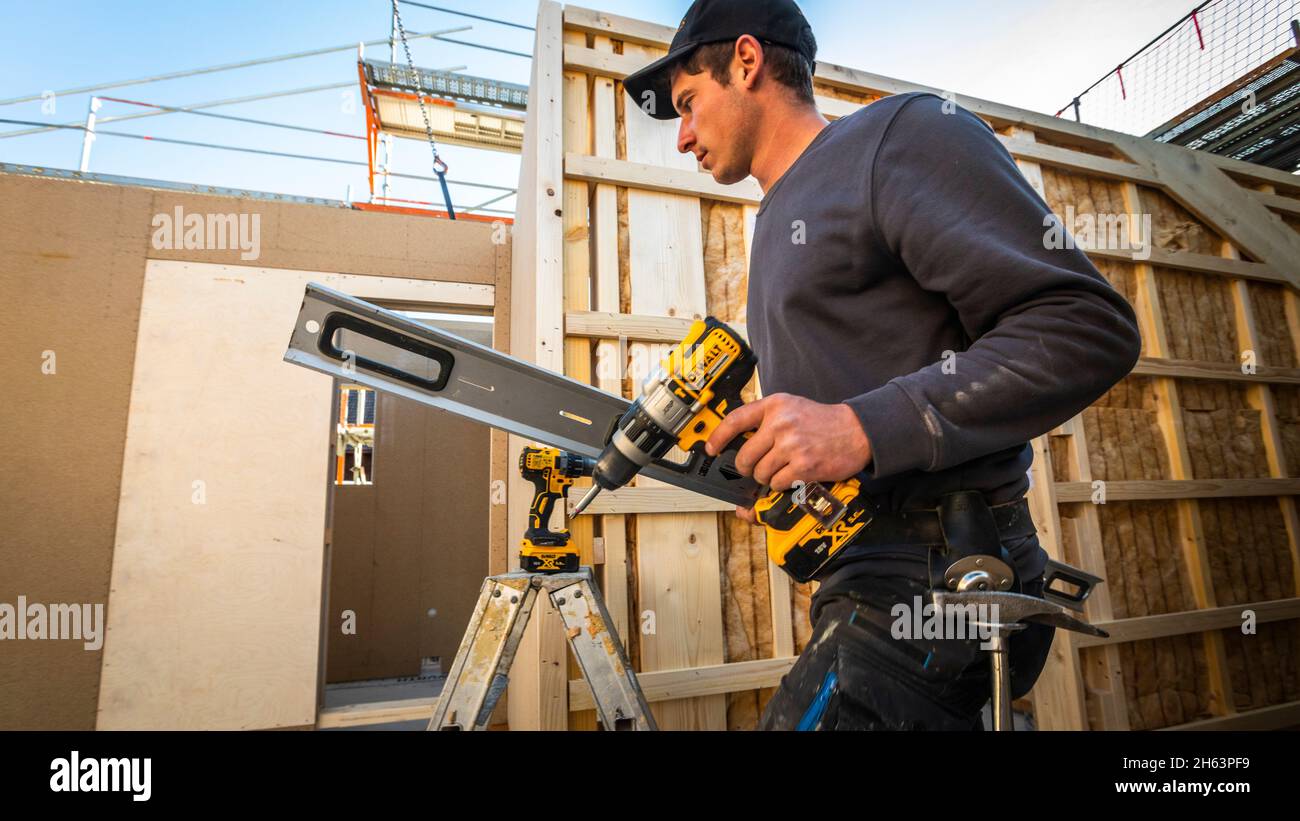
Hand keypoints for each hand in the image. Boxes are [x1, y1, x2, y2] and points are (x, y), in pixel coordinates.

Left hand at [704, 393, 872, 508]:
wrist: (856, 431)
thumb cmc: (822, 422)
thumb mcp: (792, 408)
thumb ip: (766, 419)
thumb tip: (738, 442)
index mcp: (774, 405)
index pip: (735, 420)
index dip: (718, 437)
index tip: (711, 448)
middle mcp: (780, 423)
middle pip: (745, 456)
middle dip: (747, 467)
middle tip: (756, 467)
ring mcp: (792, 445)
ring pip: (760, 472)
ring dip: (767, 477)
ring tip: (781, 468)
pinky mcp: (803, 465)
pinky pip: (777, 482)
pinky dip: (781, 484)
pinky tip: (793, 474)